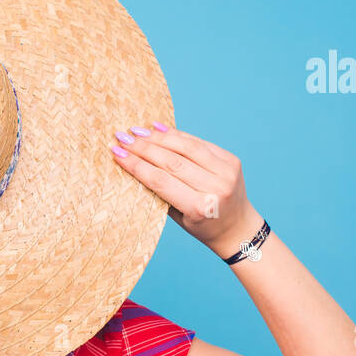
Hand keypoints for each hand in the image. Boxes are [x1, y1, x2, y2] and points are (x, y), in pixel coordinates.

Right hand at [110, 122, 261, 257]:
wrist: (238, 227)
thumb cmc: (202, 226)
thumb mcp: (177, 217)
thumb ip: (160, 192)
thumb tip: (134, 162)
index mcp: (201, 207)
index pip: (161, 180)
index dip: (137, 165)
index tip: (117, 153)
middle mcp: (216, 187)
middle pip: (172, 161)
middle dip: (143, 148)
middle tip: (122, 138)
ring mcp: (227, 171)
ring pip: (186, 147)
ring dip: (158, 137)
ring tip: (137, 131)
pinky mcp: (231, 159)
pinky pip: (199, 143)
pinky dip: (177, 134)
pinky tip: (158, 128)